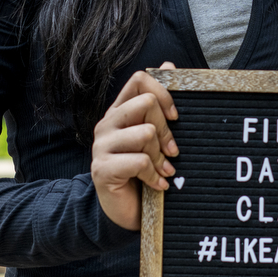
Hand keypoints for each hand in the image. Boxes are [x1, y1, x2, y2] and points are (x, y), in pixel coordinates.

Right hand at [90, 63, 178, 230]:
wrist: (124, 212)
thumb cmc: (143, 172)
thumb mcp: (154, 136)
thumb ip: (158, 103)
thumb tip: (169, 65)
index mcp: (120, 112)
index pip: (139, 80)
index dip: (163, 92)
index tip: (176, 117)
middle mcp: (106, 124)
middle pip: (145, 104)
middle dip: (166, 130)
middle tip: (172, 152)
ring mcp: (101, 146)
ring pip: (145, 133)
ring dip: (161, 157)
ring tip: (163, 170)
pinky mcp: (101, 169)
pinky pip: (139, 161)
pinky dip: (154, 175)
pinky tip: (157, 184)